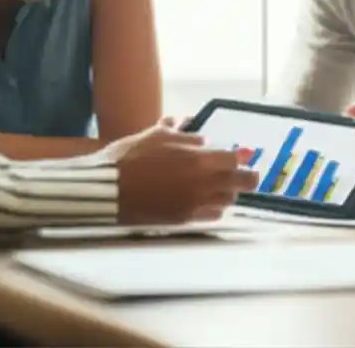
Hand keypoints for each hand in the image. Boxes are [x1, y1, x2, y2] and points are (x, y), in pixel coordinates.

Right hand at [111, 125, 259, 224]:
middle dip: (246, 177)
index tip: (240, 154)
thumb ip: (184, 135)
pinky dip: (215, 207)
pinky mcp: (184, 220)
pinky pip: (212, 215)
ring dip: (229, 192)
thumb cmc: (129, 157)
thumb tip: (202, 137)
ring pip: (228, 201)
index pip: (234, 159)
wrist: (107, 190)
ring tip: (221, 186)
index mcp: (198, 160)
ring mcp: (195, 204)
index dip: (239, 156)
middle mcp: (203, 184)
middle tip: (244, 174)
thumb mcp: (156, 135)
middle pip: (241, 183)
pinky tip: (206, 200)